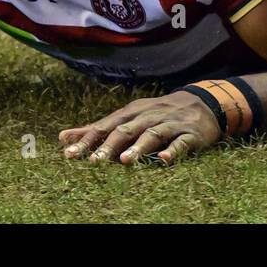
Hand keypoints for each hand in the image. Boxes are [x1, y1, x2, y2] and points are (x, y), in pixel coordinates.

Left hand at [59, 91, 223, 164]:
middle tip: (94, 162)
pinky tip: (164, 160)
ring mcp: (169, 124)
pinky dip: (172, 151)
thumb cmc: (157, 114)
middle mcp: (148, 116)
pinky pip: (180, 143)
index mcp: (131, 113)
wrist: (202, 103)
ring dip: (138, 147)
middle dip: (109, 146)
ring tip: (126, 161)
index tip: (69, 154)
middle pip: (126, 130)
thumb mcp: (128, 117)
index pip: (105, 126)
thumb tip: (64, 138)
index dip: (88, 140)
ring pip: (152, 135)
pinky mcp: (189, 134)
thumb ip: (98, 129)